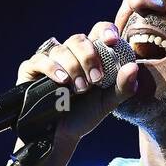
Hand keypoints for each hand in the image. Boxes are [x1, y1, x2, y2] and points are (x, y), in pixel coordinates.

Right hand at [15, 22, 140, 152]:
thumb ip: (123, 86)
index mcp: (91, 56)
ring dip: (73, 68)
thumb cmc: (86, 114)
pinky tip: (62, 81)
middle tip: (96, 80)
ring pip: (61, 49)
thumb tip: (134, 67)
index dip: (106, 31)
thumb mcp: (108, 103)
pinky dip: (52, 68)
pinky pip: (40, 59)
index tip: (112, 41)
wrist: (62, 134)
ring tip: (80, 89)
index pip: (99, 31)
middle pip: (79, 39)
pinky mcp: (32, 68)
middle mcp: (70, 53)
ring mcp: (50, 59)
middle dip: (89, 58)